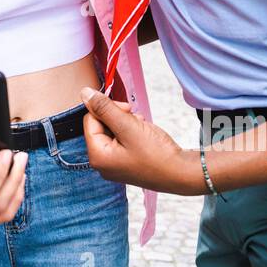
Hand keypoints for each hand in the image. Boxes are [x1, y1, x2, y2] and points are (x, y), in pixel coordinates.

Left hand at [80, 89, 203, 194]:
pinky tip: (145, 135)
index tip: (127, 109)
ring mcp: (114, 165)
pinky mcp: (126, 163)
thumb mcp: (129, 126)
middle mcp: (102, 163)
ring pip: (113, 131)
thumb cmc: (156, 154)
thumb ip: (105, 108)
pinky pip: (122, 140)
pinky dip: (132, 133)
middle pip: (100, 126)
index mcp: (97, 157)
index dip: (107, 109)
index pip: (90, 120)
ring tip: (143, 129)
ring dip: (127, 123)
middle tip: (137, 120)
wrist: (182, 174)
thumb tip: (84, 93)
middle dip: (118, 117)